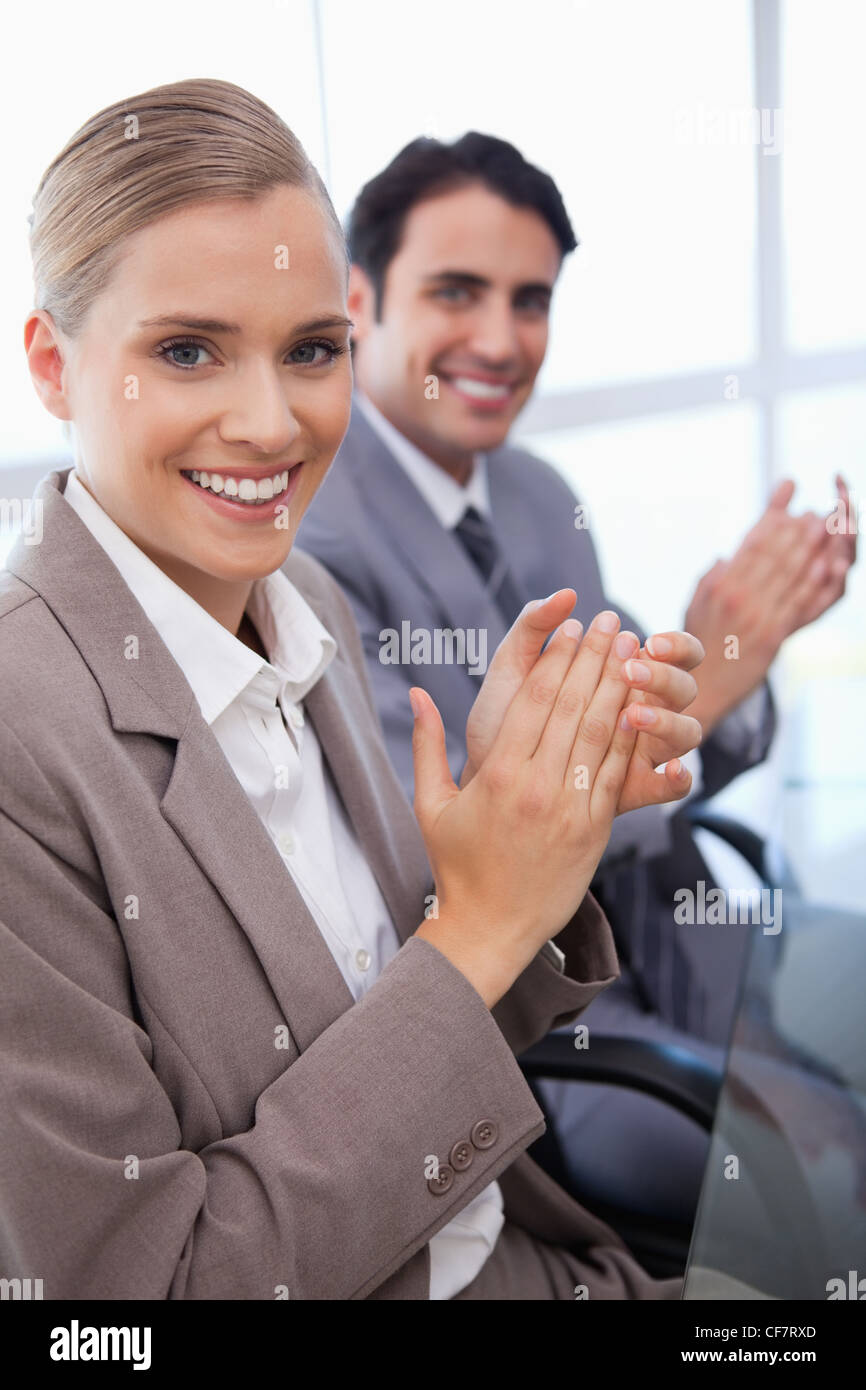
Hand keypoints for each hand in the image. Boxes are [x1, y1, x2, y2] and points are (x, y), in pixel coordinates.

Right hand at [410, 612, 700, 1007]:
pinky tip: (641, 704)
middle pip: (574, 706)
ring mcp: (571, 809)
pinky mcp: (596, 829)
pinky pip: (616, 771)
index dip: (558, 659)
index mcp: (498, 775)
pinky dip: (632, 734)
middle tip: (612, 621)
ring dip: (620, 686)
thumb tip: (415, 692)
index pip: (535, 701)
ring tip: (633, 648)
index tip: (572, 627)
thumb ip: (426, 745)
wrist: (490, 928)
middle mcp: (538, 787)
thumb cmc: (456, 864)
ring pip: (602, 733)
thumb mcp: (430, 805)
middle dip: (596, 658)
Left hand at [462, 591, 702, 813]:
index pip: (676, 651)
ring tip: (633, 714)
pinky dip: (679, 778)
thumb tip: (569, 594)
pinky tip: (671, 769)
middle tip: (630, 669)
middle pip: (684, 689)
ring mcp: (642, 751)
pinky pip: (673, 786)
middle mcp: (643, 710)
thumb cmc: (504, 715)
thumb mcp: (513, 667)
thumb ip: (535, 626)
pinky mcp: (634, 788)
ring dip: (668, 720)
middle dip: (664, 676)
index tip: (633, 636)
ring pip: (687, 734)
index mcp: (627, 676)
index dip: (673, 643)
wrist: (485, 772)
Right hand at [685, 476, 856, 734]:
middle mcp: (738, 595)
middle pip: (775, 552)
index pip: (752, 542)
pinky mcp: (774, 635)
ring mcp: (757, 615)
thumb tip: (726, 556)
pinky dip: (816, 580)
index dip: (773, 517)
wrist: (698, 689)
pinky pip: (800, 601)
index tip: (788, 498)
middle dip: (797, 528)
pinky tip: (828, 563)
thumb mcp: (695, 605)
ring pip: (791, 572)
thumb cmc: (693, 647)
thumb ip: (711, 578)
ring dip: (812, 546)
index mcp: (720, 584)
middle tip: (815, 511)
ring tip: (827, 526)